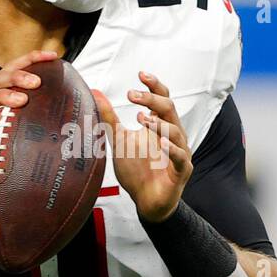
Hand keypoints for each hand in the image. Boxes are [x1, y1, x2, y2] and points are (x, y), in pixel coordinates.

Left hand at [92, 70, 190, 221]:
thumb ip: (110, 118)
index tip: (141, 74)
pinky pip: (180, 157)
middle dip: (152, 99)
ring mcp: (180, 152)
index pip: (162, 99)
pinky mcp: (181, 170)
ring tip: (142, 118)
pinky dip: (172, 149)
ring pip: (176, 131)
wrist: (147, 202)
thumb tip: (95, 92)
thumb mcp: (119, 140)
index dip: (154, 86)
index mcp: (160, 126)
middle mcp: (173, 135)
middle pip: (169, 109)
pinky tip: (161, 143)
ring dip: (159, 124)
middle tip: (132, 96)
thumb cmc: (137, 170)